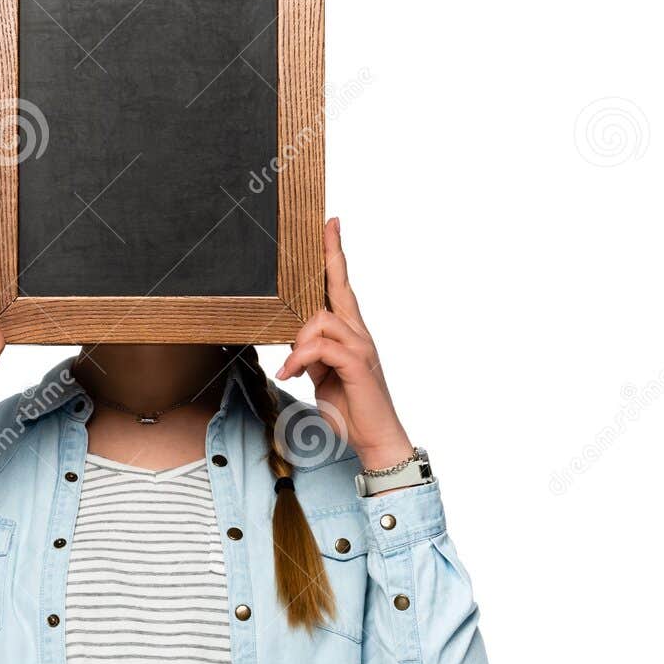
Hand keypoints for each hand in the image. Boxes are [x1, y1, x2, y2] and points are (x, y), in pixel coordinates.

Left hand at [276, 218, 412, 470]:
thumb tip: (294, 339)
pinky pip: (321, 347)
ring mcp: (360, 346)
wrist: (374, 437)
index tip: (330, 226)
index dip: (335, 256)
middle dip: (331, 255)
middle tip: (326, 226)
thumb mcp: (321, 376)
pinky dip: (301, 359)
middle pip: (339, 286)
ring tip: (289, 368)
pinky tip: (291, 373)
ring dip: (298, 342)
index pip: (341, 287)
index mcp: (350, 333)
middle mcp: (358, 333)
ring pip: (321, 320)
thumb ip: (311, 353)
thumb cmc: (351, 408)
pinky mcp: (356, 363)